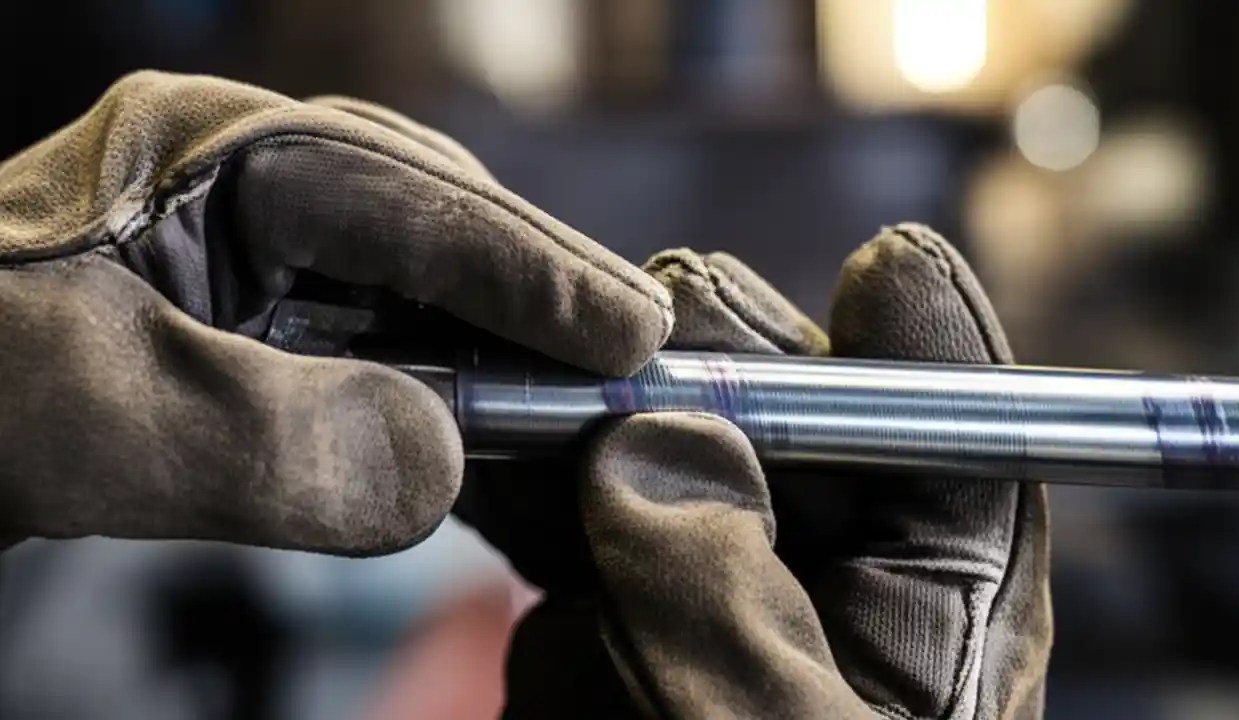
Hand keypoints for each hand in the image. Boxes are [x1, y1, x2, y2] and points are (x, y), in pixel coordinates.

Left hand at [0, 72, 671, 554]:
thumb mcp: (83, 416)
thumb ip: (267, 442)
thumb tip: (440, 465)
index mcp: (208, 153)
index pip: (406, 197)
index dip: (533, 267)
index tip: (634, 334)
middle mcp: (241, 184)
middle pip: (433, 224)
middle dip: (536, 290)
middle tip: (633, 354)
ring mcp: (242, 254)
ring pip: (412, 290)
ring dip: (498, 347)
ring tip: (579, 395)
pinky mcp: (240, 327)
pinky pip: (370, 349)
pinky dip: (436, 396)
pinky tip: (481, 437)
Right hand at [461, 225, 1049, 717]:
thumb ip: (731, 610)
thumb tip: (659, 445)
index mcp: (932, 643)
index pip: (956, 468)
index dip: (928, 360)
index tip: (888, 270)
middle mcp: (827, 615)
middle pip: (802, 441)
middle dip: (740, 370)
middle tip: (678, 306)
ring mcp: (712, 617)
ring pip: (673, 470)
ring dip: (619, 414)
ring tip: (576, 357)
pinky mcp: (613, 634)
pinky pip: (578, 531)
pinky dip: (537, 485)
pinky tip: (504, 442)